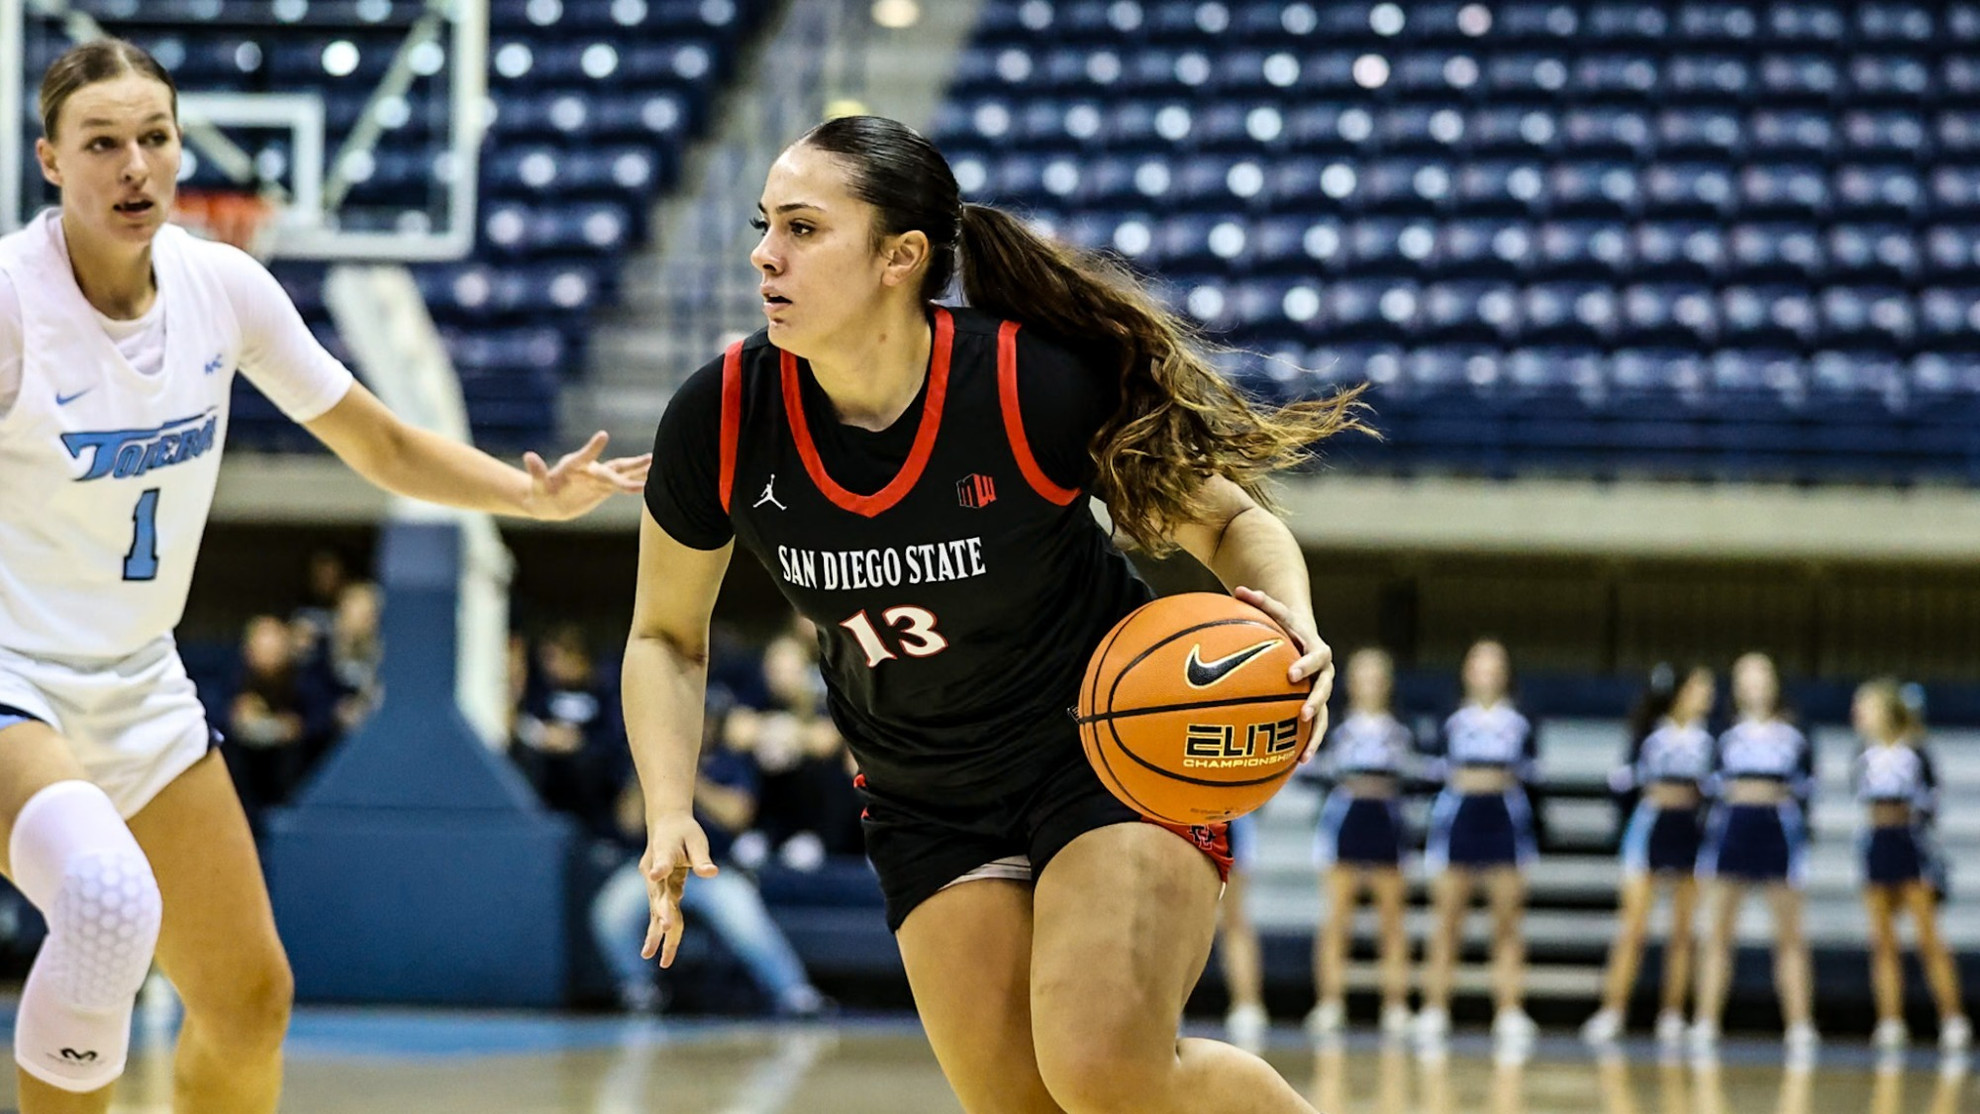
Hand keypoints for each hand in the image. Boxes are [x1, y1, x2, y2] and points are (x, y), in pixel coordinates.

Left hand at [522, 431, 650, 520]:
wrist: (549, 502)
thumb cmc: (541, 494)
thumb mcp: (537, 487)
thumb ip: (536, 472)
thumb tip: (528, 456)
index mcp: (574, 467)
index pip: (585, 456)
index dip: (593, 448)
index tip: (603, 435)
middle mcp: (590, 470)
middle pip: (613, 467)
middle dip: (632, 465)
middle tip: (650, 458)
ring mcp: (599, 478)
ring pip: (622, 472)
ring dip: (638, 469)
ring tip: (657, 462)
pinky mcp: (604, 488)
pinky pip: (623, 484)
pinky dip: (637, 482)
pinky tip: (651, 479)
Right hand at [640, 813, 718, 966]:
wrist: (665, 824)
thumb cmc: (684, 831)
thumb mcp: (696, 840)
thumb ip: (701, 857)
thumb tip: (712, 873)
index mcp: (663, 851)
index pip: (661, 862)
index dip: (659, 868)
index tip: (655, 874)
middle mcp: (653, 871)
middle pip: (658, 894)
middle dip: (661, 913)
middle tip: (665, 928)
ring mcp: (652, 883)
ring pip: (656, 909)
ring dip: (654, 931)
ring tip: (649, 955)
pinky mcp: (657, 890)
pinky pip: (660, 911)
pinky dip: (659, 927)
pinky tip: (656, 950)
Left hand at [1232, 585, 1333, 762]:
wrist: (1304, 630)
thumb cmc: (1282, 622)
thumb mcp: (1273, 610)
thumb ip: (1258, 600)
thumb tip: (1238, 589)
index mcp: (1312, 644)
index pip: (1313, 653)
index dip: (1305, 664)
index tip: (1291, 675)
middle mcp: (1322, 667)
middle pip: (1324, 685)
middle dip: (1314, 699)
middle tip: (1302, 713)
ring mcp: (1322, 686)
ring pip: (1325, 711)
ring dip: (1317, 730)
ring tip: (1306, 750)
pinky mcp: (1316, 702)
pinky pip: (1318, 726)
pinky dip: (1311, 743)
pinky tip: (1299, 763)